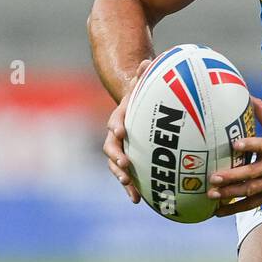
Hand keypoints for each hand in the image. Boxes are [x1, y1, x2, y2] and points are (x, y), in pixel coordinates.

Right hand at [102, 58, 151, 203]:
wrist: (135, 107)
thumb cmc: (143, 95)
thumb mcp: (144, 84)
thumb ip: (145, 75)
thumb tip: (149, 61)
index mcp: (120, 116)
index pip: (115, 121)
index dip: (117, 126)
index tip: (121, 132)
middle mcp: (116, 135)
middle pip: (111, 147)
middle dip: (117, 157)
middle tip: (125, 166)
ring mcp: (120, 149)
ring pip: (116, 165)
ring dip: (122, 176)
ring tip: (129, 186)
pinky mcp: (128, 162)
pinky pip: (127, 175)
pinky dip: (131, 187)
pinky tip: (138, 200)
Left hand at [210, 97, 261, 215]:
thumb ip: (261, 112)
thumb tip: (246, 94)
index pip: (261, 145)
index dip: (249, 145)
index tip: (236, 145)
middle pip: (252, 173)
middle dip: (232, 176)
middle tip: (213, 178)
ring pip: (250, 190)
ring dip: (230, 194)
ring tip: (212, 194)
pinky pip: (252, 203)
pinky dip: (235, 208)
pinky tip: (219, 211)